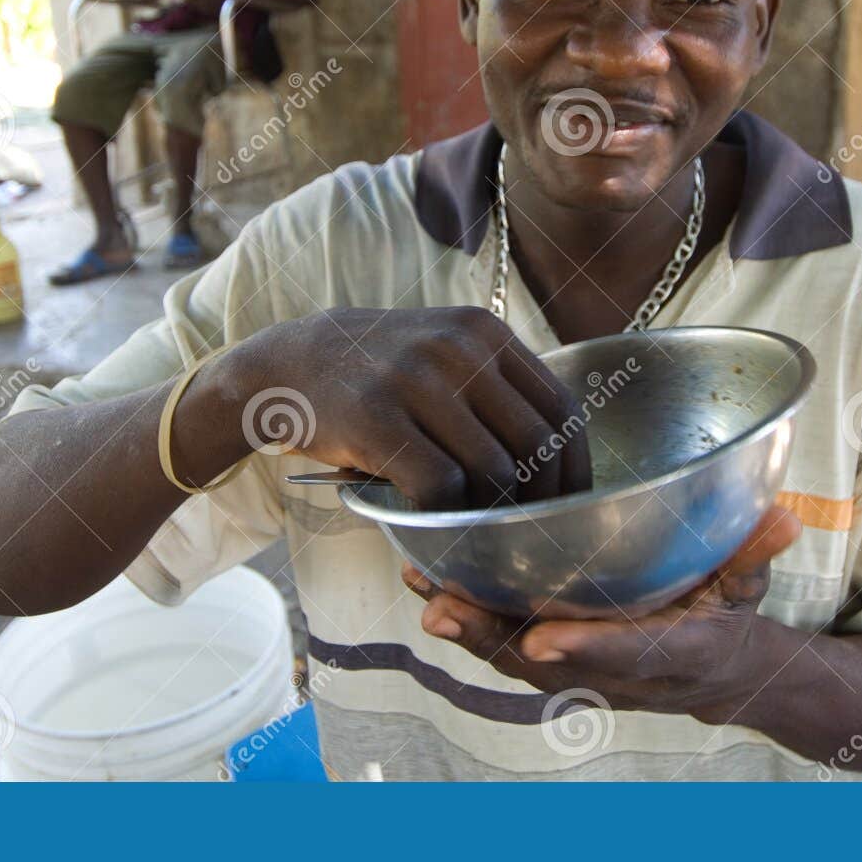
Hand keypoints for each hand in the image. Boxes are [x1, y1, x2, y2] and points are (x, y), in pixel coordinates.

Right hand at [218, 307, 593, 507]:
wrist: (288, 365)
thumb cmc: (379, 373)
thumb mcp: (443, 351)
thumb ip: (498, 387)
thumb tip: (563, 458)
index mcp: (485, 332)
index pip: (561, 408)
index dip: (574, 468)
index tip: (568, 505)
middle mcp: (458, 348)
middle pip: (536, 445)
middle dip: (536, 500)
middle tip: (520, 529)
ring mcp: (416, 380)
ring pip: (493, 471)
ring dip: (487, 512)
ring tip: (470, 524)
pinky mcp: (377, 418)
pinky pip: (439, 485)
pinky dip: (442, 512)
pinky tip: (426, 513)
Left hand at [404, 505, 801, 715]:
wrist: (716, 676)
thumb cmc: (729, 617)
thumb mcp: (751, 585)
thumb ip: (758, 551)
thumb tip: (787, 517)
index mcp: (675, 652)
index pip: (633, 653)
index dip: (591, 648)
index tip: (547, 640)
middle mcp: (620, 672)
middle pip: (549, 663)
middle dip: (495, 637)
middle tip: (446, 610)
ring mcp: (582, 673)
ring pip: (515, 658)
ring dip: (467, 627)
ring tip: (424, 589)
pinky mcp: (554, 661)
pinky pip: (503, 645)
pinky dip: (465, 618)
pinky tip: (427, 582)